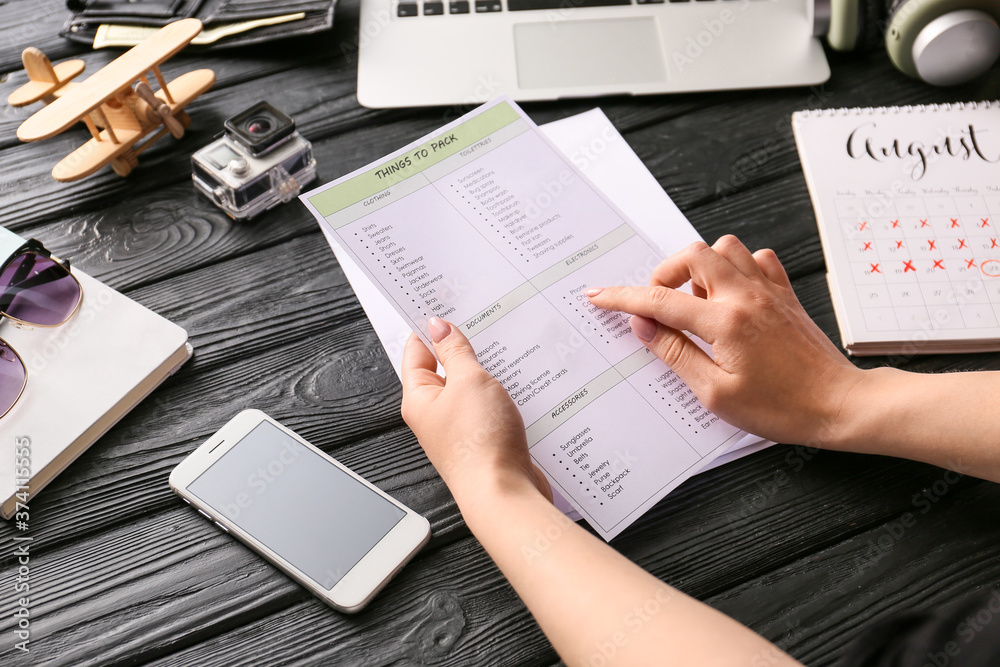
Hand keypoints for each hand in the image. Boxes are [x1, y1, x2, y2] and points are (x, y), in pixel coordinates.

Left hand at [401, 318, 551, 509]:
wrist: (504, 494)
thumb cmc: (480, 443)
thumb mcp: (469, 382)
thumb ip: (455, 352)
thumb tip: (438, 327)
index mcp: (419, 399)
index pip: (416, 353)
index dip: (427, 328)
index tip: (441, 305)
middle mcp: (435, 416)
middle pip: (444, 371)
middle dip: (461, 347)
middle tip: (479, 319)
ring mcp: (459, 431)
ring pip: (469, 391)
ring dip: (485, 372)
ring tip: (504, 348)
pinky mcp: (484, 442)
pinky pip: (488, 409)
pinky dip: (500, 395)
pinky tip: (518, 384)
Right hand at [587, 235, 864, 447]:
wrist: (838, 405)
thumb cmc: (781, 407)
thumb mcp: (715, 393)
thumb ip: (675, 353)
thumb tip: (645, 327)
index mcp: (725, 321)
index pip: (660, 301)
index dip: (623, 298)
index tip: (600, 296)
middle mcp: (746, 296)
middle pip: (693, 256)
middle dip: (665, 275)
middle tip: (658, 306)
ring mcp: (769, 291)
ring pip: (725, 249)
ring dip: (701, 268)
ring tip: (695, 303)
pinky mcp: (785, 295)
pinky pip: (757, 260)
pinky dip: (737, 269)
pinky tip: (731, 296)